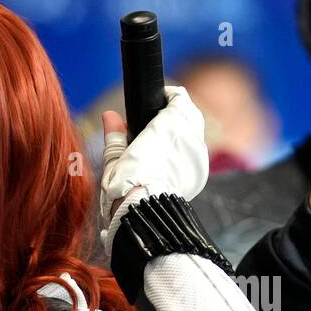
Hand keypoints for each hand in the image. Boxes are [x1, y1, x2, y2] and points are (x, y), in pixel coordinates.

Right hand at [97, 85, 208, 252]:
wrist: (146, 213)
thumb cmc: (127, 185)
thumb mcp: (116, 158)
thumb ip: (115, 134)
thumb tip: (109, 116)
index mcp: (168, 125)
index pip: (179, 99)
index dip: (169, 97)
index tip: (159, 99)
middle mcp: (188, 136)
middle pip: (191, 113)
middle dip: (178, 112)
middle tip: (161, 116)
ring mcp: (197, 155)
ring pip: (196, 132)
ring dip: (184, 130)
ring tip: (166, 136)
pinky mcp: (200, 172)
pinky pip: (196, 153)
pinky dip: (187, 150)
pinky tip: (173, 157)